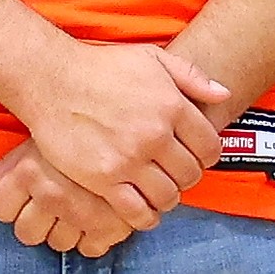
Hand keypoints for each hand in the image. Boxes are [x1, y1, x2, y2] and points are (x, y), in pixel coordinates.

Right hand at [0, 38, 222, 228]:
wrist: (51, 79)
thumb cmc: (100, 66)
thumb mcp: (150, 58)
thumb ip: (191, 75)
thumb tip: (224, 93)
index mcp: (171, 105)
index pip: (210, 147)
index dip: (206, 156)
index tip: (193, 156)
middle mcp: (155, 134)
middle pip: (190, 174)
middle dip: (185, 177)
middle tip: (172, 174)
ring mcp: (129, 159)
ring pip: (167, 196)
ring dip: (166, 198)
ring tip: (156, 191)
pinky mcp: (103, 178)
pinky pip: (136, 210)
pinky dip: (144, 216)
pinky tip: (141, 209)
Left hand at [0, 141, 141, 255]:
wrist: (127, 123)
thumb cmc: (77, 131)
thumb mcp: (38, 141)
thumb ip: (5, 168)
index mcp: (30, 172)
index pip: (1, 209)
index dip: (10, 207)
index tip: (24, 200)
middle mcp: (52, 194)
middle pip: (26, 233)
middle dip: (35, 224)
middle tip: (50, 208)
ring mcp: (81, 212)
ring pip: (58, 243)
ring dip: (64, 232)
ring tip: (74, 211)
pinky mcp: (111, 225)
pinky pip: (90, 248)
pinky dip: (92, 239)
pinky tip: (94, 221)